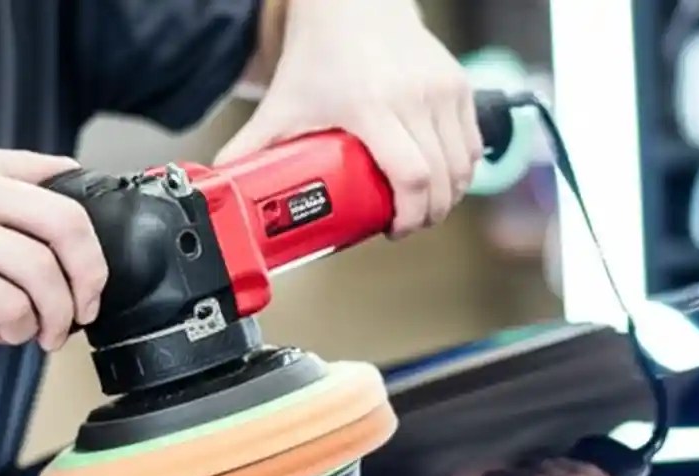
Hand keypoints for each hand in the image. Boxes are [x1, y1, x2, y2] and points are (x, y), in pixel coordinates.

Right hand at [0, 138, 106, 379]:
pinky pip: (15, 307)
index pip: (55, 174)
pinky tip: (4, 334)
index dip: (91, 222)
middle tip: (88, 303)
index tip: (94, 258)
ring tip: (44, 332)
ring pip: (45, 272)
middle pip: (67, 221)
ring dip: (57, 314)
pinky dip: (22, 329)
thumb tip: (72, 243)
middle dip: (91, 273)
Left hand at [216, 0, 482, 237]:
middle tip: (409, 223)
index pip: (411, 177)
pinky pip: (473, 141)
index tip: (395, 230)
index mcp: (372, 106)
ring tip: (426, 205)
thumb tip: (226, 186)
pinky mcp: (459, 84)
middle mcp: (414, 97)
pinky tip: (445, 176)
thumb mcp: (284, 102)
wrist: (353, 2)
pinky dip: (463, 167)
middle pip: (443, 178)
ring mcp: (442, 89)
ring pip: (464, 164)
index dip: (410, 216)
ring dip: (451, 194)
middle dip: (430, 213)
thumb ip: (253, 146)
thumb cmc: (320, 52)